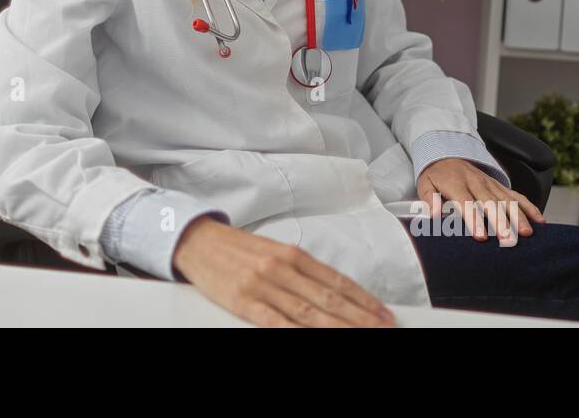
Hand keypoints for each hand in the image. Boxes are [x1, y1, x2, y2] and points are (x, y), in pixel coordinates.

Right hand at [171, 217, 393, 327]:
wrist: (196, 240)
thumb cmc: (236, 248)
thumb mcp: (273, 251)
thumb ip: (300, 270)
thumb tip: (333, 291)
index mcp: (292, 254)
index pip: (336, 281)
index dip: (363, 299)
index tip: (382, 313)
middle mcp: (281, 268)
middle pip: (328, 298)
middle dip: (360, 316)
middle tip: (382, 328)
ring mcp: (263, 285)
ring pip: (309, 312)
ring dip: (338, 326)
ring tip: (361, 334)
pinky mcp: (243, 301)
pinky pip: (275, 321)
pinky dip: (297, 331)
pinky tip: (313, 337)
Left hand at [416, 158, 545, 244]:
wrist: (446, 154)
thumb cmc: (436, 176)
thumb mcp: (425, 184)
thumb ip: (429, 199)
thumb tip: (434, 214)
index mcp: (456, 183)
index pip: (466, 203)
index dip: (474, 220)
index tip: (481, 237)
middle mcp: (476, 182)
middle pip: (491, 203)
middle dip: (501, 222)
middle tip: (508, 240)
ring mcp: (490, 183)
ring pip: (507, 200)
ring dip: (518, 216)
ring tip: (527, 233)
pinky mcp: (499, 185)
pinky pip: (516, 195)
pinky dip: (529, 207)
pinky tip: (540, 220)